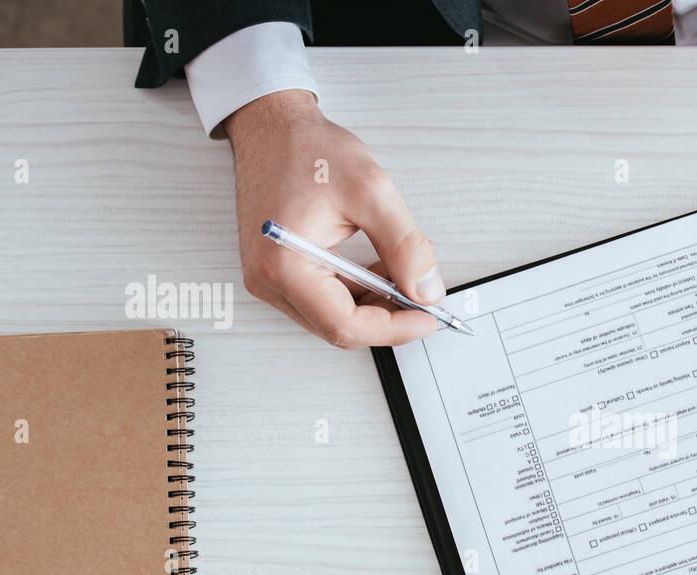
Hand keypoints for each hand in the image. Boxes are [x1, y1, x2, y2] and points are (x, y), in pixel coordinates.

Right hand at [225, 90, 443, 348]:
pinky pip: (326, 298)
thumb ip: (404, 246)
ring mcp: (270, 278)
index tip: (428, 317)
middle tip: (425, 298)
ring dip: (377, 303)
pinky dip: (360, 290)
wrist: (271, 124)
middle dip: (388, 317)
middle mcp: (268, 279)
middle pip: (339, 327)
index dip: (394, 327)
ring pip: (335, 317)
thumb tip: (427, 289)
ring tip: (406, 273)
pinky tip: (383, 269)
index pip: (345, 324)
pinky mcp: (279, 271)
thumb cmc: (305, 148)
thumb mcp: (370, 192)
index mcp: (283, 264)